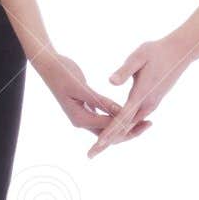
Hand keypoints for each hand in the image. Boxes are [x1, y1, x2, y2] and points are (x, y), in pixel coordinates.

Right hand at [32, 47, 152, 147]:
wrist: (49, 66)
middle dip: (130, 131)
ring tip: (146, 120)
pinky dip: (118, 116)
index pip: (107, 127)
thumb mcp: (81, 87)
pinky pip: (106, 117)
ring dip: (126, 125)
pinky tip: (132, 112)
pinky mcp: (87, 108)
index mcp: (79, 119)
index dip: (126, 124)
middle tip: (149, 124)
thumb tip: (119, 112)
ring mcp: (84, 115)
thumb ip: (100, 101)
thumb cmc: (62, 73)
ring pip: (109, 126)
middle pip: (110, 133)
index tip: (143, 119)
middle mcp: (82, 121)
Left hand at [86, 27, 196, 158]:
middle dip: (107, 142)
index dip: (108, 133)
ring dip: (114, 138)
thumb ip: (124, 70)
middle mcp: (147, 105)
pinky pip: (134, 120)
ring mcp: (150, 105)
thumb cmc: (156, 51)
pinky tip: (112, 133)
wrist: (179, 53)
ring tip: (97, 147)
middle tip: (90, 155)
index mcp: (141, 95)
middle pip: (124, 129)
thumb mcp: (139, 56)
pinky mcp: (151, 103)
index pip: (121, 119)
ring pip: (130, 127)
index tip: (97, 145)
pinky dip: (122, 129)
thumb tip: (111, 81)